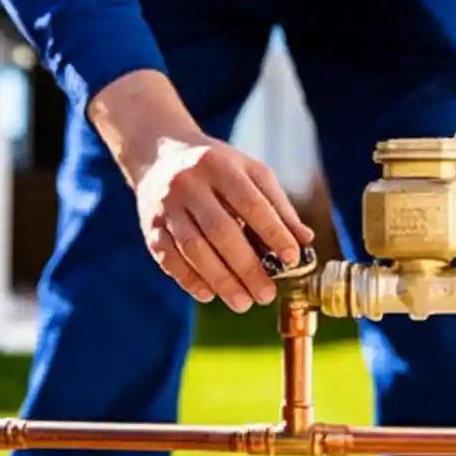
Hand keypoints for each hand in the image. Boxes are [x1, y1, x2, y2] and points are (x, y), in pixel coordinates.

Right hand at [88, 71, 314, 312]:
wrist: (159, 154)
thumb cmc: (216, 168)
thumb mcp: (249, 173)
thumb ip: (277, 205)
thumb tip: (305, 240)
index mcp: (219, 166)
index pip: (250, 203)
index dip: (273, 232)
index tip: (292, 259)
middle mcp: (189, 184)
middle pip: (220, 230)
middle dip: (246, 267)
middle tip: (266, 294)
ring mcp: (166, 206)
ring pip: (193, 247)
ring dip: (220, 279)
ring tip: (243, 302)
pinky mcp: (149, 226)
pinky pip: (168, 257)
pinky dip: (188, 278)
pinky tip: (209, 295)